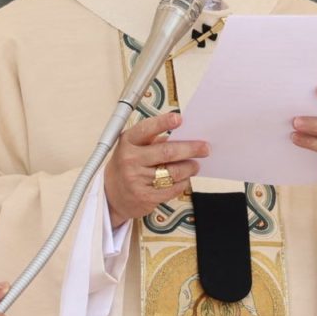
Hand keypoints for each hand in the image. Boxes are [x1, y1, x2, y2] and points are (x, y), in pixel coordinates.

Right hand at [106, 112, 207, 229]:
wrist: (111, 195)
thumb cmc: (128, 165)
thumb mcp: (133, 147)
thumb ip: (153, 140)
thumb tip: (183, 136)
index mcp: (128, 142)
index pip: (147, 129)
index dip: (163, 123)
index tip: (179, 119)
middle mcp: (130, 159)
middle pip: (167, 152)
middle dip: (191, 149)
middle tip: (205, 148)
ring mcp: (137, 179)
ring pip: (174, 172)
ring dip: (190, 168)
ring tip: (195, 165)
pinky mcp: (146, 197)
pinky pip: (173, 188)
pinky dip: (183, 182)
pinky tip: (185, 179)